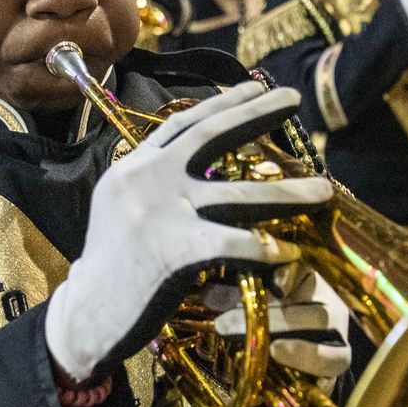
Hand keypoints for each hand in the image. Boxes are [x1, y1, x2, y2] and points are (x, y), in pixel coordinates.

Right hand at [44, 83, 333, 382]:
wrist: (82, 319)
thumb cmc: (111, 273)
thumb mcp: (122, 211)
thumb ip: (155, 185)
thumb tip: (197, 169)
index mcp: (134, 168)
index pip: (183, 123)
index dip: (221, 102)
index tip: (253, 88)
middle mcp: (147, 179)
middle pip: (213, 135)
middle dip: (258, 114)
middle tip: (294, 99)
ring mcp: (162, 212)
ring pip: (239, 195)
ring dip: (288, 193)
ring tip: (324, 190)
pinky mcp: (176, 249)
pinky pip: (235, 242)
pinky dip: (267, 248)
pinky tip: (293, 253)